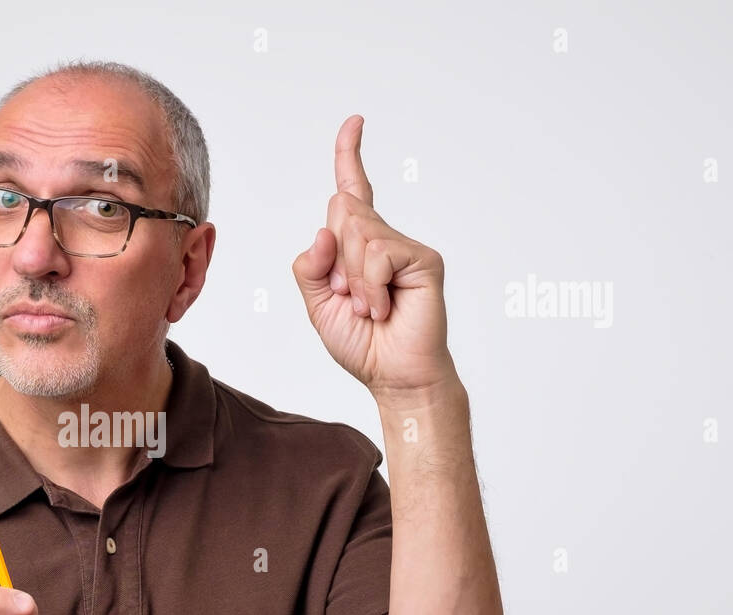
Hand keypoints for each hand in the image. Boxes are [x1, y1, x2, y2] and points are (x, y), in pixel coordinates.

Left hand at [291, 114, 457, 398]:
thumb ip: (309, 267)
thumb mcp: (317, 304)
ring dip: (351, 280)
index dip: (350, 155)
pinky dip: (369, 286)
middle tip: (349, 299)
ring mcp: (404, 246)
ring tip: (369, 308)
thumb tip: (324, 229)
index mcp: (356, 246)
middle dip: (333, 261)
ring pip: (356, 234)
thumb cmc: (362, 342)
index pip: (352, 191)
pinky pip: (377, 254)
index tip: (355, 122)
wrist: (393, 375)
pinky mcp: (423, 258)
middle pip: (340, 212)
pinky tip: (383, 308)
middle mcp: (382, 239)